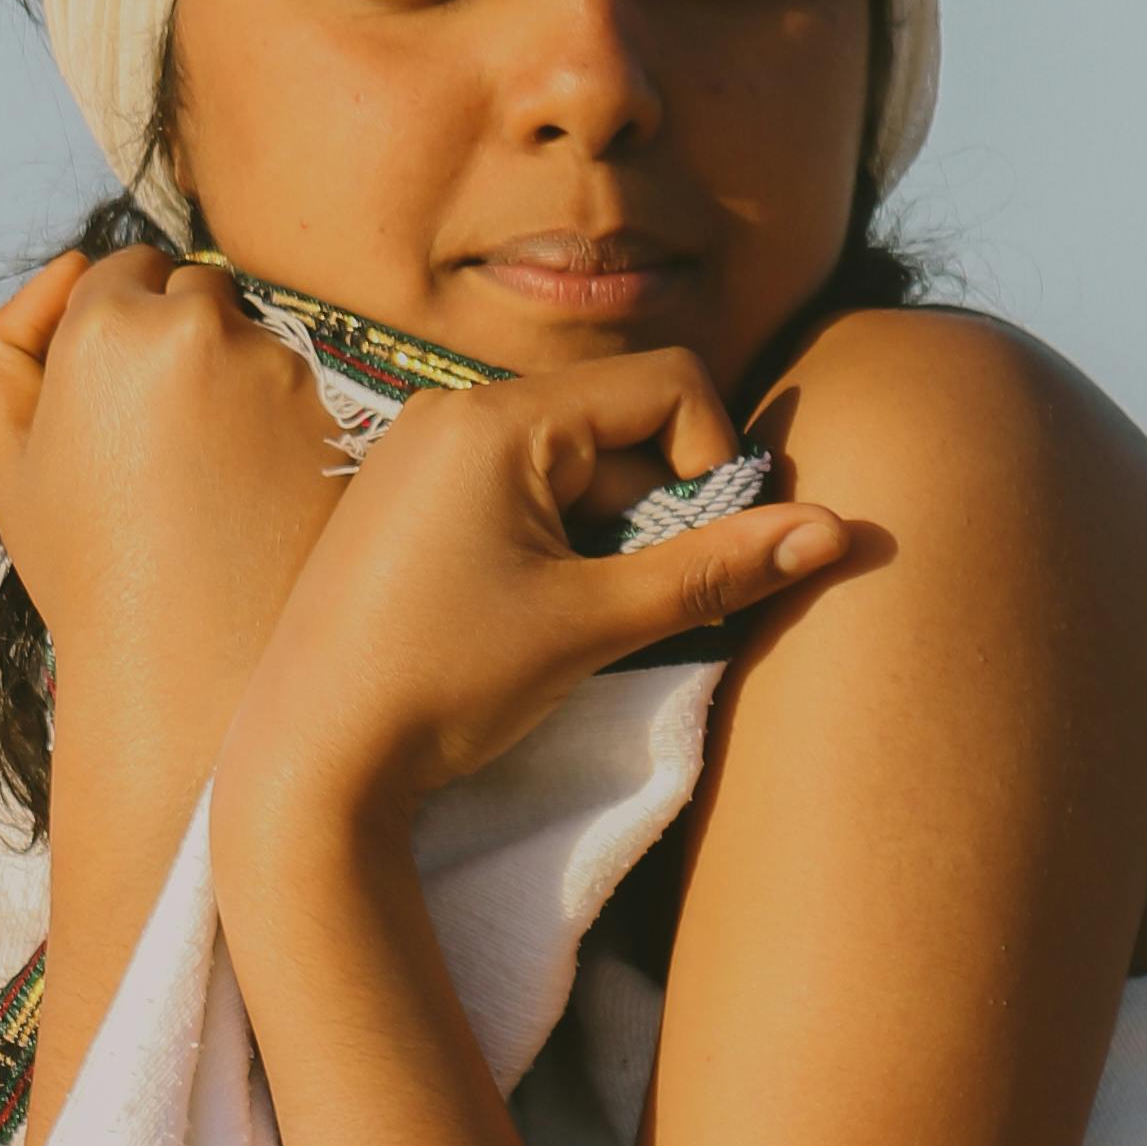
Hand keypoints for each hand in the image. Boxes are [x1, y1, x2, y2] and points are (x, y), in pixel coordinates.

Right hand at [0, 251, 357, 811]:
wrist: (190, 675)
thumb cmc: (86, 572)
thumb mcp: (5, 459)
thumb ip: (2, 341)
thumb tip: (69, 266)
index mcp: (109, 325)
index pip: (124, 271)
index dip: (114, 339)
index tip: (116, 410)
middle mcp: (204, 328)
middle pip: (197, 291)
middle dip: (182, 345)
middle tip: (165, 446)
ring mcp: (287, 371)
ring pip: (261, 339)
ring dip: (241, 382)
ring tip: (215, 484)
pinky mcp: (348, 417)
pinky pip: (315, 391)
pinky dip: (294, 428)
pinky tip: (265, 501)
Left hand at [217, 352, 849, 845]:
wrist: (309, 760)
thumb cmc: (445, 686)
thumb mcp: (596, 624)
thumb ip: (717, 570)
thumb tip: (837, 532)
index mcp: (498, 419)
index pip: (667, 385)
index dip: (713, 462)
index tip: (694, 551)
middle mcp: (454, 411)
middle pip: (620, 424)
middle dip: (654, 509)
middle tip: (625, 602)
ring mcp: (422, 451)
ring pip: (572, 462)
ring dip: (605, 532)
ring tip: (565, 617)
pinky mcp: (406, 496)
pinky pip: (516, 486)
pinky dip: (552, 540)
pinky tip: (521, 614)